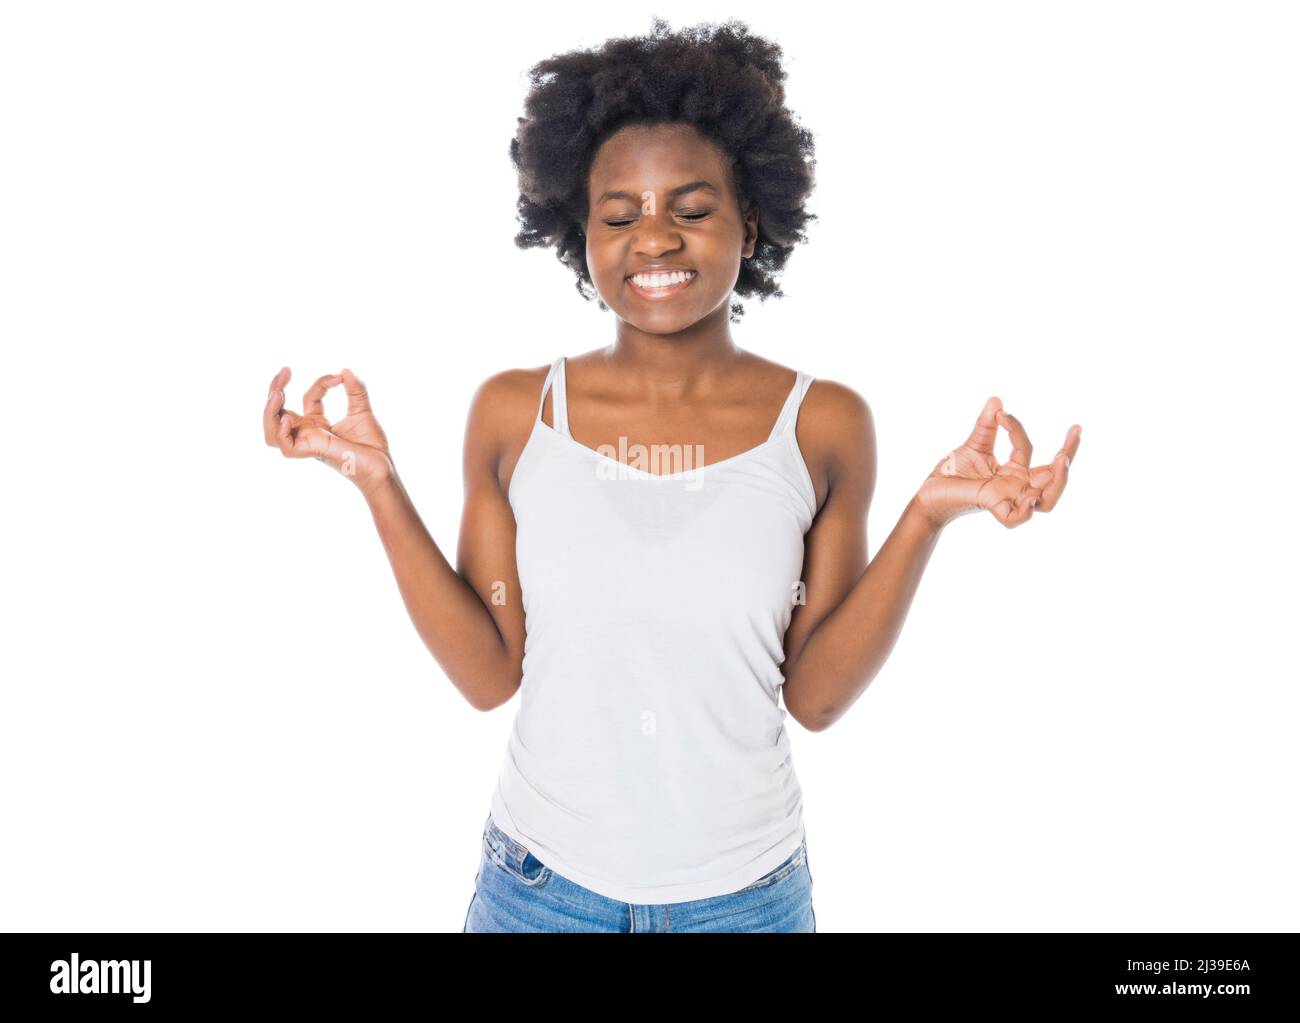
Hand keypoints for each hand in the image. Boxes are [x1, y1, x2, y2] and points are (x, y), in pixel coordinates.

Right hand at [263, 366, 394, 496]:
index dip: (321, 383)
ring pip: (272, 431)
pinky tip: (288, 418)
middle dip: (276, 390)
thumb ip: (356, 390)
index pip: (309, 398)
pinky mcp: (311, 452)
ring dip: (270, 411)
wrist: (383, 467)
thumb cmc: (373, 446)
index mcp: (319, 425)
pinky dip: (281, 431)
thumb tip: (346, 370)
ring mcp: (307, 443)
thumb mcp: (363, 410)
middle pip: (278, 413)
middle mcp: (309, 433)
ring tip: (278, 393)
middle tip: (285, 371)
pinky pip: (284, 445)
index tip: (339, 377)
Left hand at [914, 397, 1080, 529]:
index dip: (1017, 430)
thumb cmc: (951, 473)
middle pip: (1053, 478)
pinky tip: (1031, 497)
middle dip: (1068, 454)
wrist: (927, 493)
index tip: (1002, 414)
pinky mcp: (991, 508)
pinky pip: (1015, 518)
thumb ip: (986, 426)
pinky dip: (1026, 511)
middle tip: (1076, 431)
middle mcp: (1015, 486)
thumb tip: (997, 401)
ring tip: (1062, 459)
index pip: (1027, 449)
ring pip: (1046, 501)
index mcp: (1013, 472)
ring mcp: (1006, 499)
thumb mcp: (973, 445)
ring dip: (1058, 481)